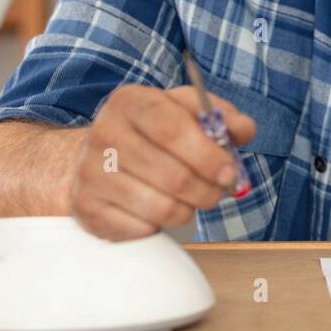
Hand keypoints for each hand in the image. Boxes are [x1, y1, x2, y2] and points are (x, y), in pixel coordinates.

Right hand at [69, 84, 256, 239]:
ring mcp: (90, 172)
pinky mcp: (87, 207)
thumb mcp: (187, 111)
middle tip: (218, 192)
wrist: (100, 156)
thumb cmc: (154, 133)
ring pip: (159, 208)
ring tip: (192, 200)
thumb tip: (243, 129)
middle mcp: (105, 133)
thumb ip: (222, 117)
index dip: (206, 155)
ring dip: (188, 210)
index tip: (229, 172)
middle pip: (171, 175)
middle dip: (207, 190)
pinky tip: (160, 208)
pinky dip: (161, 225)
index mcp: (131, 101)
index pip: (171, 129)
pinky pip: (141, 229)